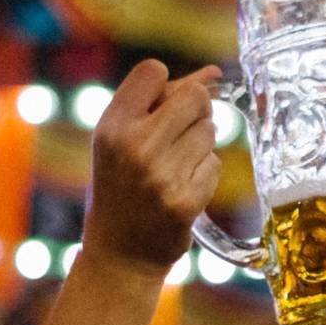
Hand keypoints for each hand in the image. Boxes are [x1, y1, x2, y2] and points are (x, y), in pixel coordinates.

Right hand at [82, 60, 221, 273]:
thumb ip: (164, 100)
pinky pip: (214, 165)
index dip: (167, 86)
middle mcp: (133, 146)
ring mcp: (160, 175)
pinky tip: (183, 189)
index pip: (154, 71)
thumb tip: (213, 73)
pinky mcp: (185, 201)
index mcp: (111, 125)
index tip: (160, 109)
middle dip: (196, 112)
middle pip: (195, 97)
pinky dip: (205, 175)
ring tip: (175, 167)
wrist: (119, 253)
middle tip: (178, 137)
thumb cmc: (122, 186)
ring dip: (200, 146)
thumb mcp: (124, 139)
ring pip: (210, 131)